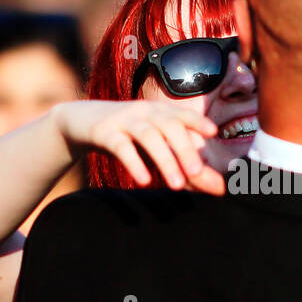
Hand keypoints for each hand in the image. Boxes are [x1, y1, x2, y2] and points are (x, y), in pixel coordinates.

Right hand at [52, 100, 226, 194]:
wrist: (79, 122)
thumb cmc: (127, 136)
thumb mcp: (156, 149)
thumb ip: (187, 168)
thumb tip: (222, 189)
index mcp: (160, 112)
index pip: (181, 114)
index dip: (197, 121)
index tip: (213, 133)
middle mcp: (145, 112)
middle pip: (169, 126)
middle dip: (185, 149)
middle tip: (197, 173)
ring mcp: (123, 120)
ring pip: (148, 136)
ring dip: (164, 160)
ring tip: (176, 186)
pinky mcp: (104, 132)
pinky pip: (121, 146)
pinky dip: (134, 162)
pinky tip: (144, 180)